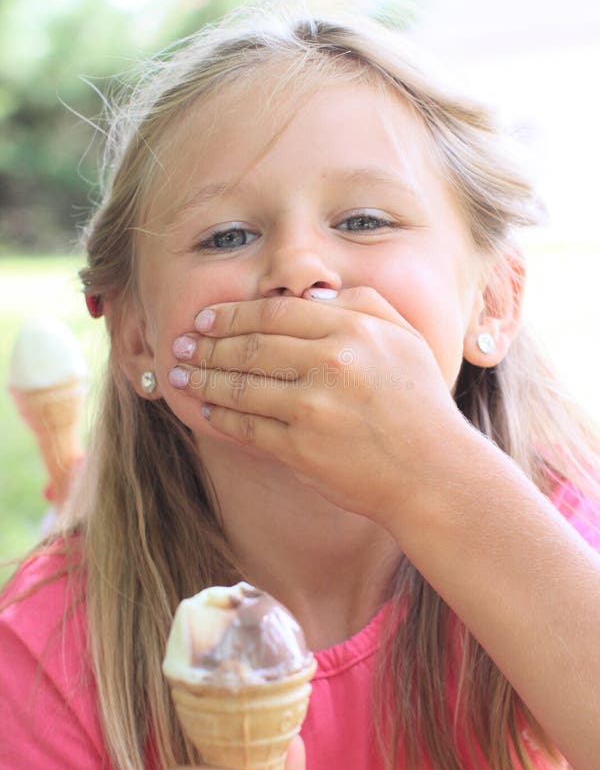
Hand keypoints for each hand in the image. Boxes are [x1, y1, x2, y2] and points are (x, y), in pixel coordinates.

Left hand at [168, 287, 470, 527]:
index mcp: (353, 330)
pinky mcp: (301, 448)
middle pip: (250, 347)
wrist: (433, 473)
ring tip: (179, 376)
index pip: (274, 314)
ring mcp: (313, 408)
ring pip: (242, 386)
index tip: (206, 319)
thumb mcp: (406, 338)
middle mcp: (330, 363)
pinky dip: (221, 418)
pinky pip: (248, 427)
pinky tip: (206, 411)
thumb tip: (310, 296)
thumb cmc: (420, 403)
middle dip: (207, 345)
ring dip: (203, 380)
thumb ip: (363, 304)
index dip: (231, 315)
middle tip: (180, 346)